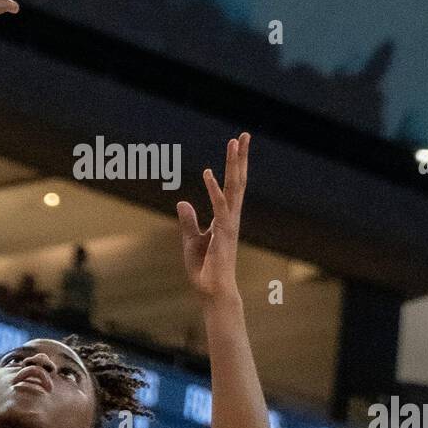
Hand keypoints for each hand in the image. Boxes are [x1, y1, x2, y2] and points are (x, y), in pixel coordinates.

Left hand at [176, 133, 249, 303]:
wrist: (211, 291)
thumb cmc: (204, 269)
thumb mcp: (191, 240)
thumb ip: (189, 221)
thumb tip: (182, 202)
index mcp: (226, 218)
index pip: (232, 186)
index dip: (235, 166)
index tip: (238, 145)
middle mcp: (231, 217)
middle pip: (238, 181)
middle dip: (240, 158)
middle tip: (244, 135)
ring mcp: (229, 224)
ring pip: (234, 188)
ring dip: (234, 165)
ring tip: (235, 143)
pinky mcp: (223, 233)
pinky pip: (219, 207)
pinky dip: (213, 189)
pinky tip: (208, 172)